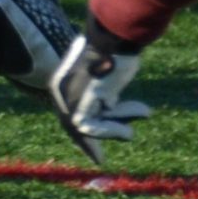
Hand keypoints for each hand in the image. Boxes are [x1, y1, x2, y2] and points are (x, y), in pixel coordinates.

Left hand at [48, 14, 151, 166]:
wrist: (114, 37)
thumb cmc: (116, 52)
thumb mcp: (105, 78)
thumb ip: (102, 94)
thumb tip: (109, 107)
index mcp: (62, 83)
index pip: (69, 115)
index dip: (82, 134)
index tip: (94, 152)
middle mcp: (60, 91)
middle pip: (72, 126)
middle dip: (88, 144)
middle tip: (99, 160)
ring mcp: (68, 97)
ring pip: (87, 127)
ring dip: (115, 128)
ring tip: (137, 121)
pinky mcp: (81, 101)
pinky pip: (93, 126)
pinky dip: (112, 128)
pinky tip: (132, 123)